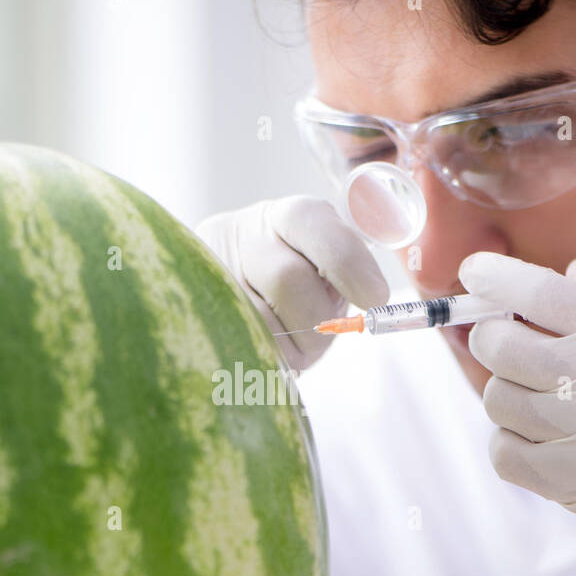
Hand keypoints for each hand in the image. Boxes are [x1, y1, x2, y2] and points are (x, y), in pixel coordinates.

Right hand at [195, 197, 388, 371]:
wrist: (226, 264)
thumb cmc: (297, 267)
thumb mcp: (325, 254)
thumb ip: (345, 265)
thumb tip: (370, 298)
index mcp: (291, 216)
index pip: (316, 227)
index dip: (349, 263)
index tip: (376, 297)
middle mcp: (248, 234)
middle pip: (288, 280)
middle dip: (319, 319)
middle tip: (329, 332)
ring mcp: (216, 271)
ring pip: (262, 322)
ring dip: (295, 347)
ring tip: (301, 342)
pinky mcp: (200, 306)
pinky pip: (243, 346)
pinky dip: (271, 359)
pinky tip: (276, 348)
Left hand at [462, 252, 575, 575]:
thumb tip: (569, 275)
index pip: (537, 290)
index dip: (492, 277)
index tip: (473, 272)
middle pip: (500, 345)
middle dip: (494, 337)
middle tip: (510, 342)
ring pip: (497, 400)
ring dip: (508, 394)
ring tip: (543, 399)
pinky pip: (506, 455)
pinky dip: (511, 443)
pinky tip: (542, 439)